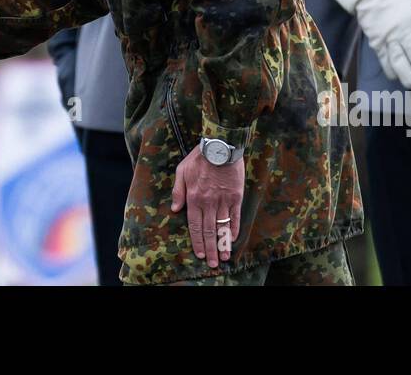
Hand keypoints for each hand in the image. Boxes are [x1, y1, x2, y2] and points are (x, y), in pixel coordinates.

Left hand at [170, 144, 243, 268]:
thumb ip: (178, 191)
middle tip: (212, 264)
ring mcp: (223, 201)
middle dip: (210, 250)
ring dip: (223, 244)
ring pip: (222, 227)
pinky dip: (234, 230)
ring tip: (224, 257)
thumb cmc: (199, 157)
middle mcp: (208, 202)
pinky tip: (232, 239)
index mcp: (194, 198)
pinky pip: (235, 217)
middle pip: (209, 231)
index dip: (197, 242)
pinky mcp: (236, 197)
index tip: (199, 254)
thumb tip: (175, 210)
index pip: (195, 226)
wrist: (220, 146)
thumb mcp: (181, 171)